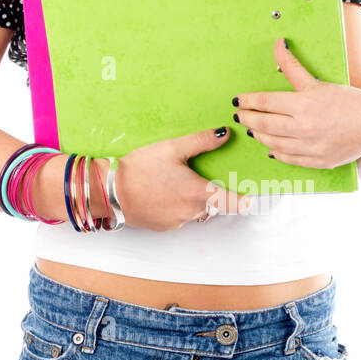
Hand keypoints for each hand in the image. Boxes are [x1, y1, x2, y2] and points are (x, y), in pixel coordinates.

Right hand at [115, 126, 252, 230]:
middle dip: (209, 191)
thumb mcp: (171, 148)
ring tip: (173, 181)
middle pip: (213, 204)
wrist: (109, 192)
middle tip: (194, 175)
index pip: (233, 203)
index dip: (244, 200)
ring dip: (191, 198)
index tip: (250, 196)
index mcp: (198, 192)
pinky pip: (178, 216)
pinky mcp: (163, 226)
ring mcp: (177, 221)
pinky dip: (175, 205)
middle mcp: (191, 211)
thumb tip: (225, 133)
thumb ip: (201, 141)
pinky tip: (161, 192)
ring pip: (195, 210)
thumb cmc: (139, 169)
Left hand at [231, 37, 360, 167]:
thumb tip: (278, 44)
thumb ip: (292, 66)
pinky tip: (270, 147)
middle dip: (247, 119)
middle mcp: (304, 127)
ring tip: (252, 129)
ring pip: (273, 143)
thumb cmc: (347, 101)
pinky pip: (288, 159)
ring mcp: (310, 147)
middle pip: (264, 124)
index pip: (265, 102)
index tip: (238, 101)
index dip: (248, 101)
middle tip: (239, 116)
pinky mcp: (317, 162)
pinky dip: (276, 153)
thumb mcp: (318, 83)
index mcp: (303, 104)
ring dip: (258, 135)